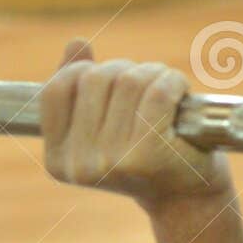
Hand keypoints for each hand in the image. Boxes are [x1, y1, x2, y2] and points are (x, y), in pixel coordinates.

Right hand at [40, 39, 233, 214]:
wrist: (186, 198)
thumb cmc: (145, 156)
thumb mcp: (104, 125)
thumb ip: (82, 87)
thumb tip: (75, 43)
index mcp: (58, 161)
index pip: (56, 89)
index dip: (83, 70)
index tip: (109, 81)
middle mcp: (79, 167)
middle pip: (95, 78)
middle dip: (124, 71)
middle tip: (144, 86)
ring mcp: (111, 163)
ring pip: (128, 81)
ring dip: (153, 74)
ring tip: (164, 91)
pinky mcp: (146, 155)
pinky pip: (157, 91)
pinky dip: (173, 81)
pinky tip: (180, 92)